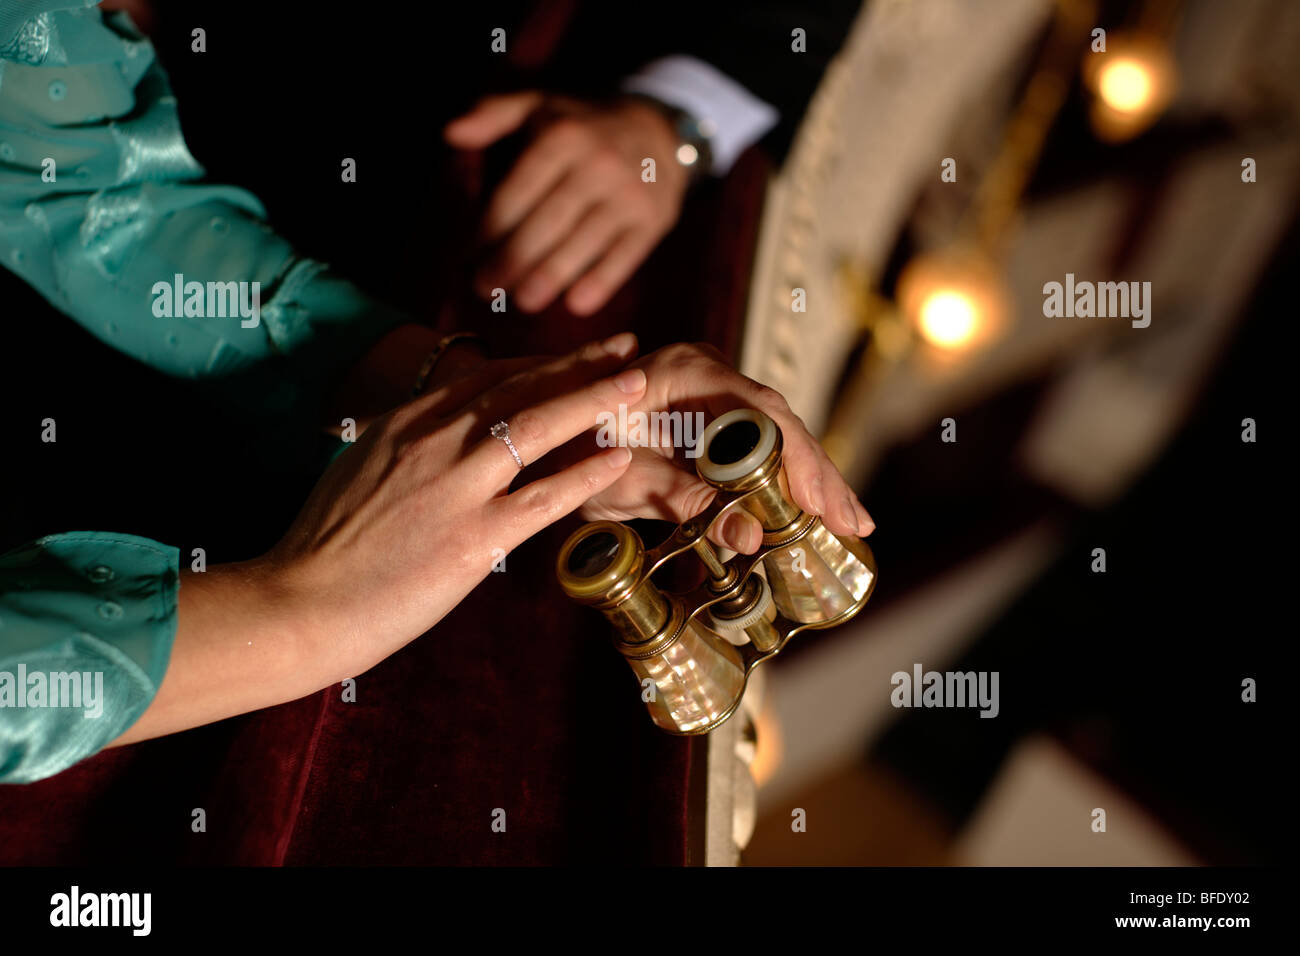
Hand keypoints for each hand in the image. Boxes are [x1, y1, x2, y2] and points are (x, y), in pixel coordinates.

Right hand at [116, 335, 644, 743]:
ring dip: (593, 399)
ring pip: (537, 426)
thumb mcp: (361, 470)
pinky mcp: (472, 539)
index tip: (580, 352)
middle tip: (627, 348)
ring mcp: (455, 488)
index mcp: (406, 422)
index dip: (542, 362)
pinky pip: (543, 498)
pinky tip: (619, 459)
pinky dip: (586, 474)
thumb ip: (406, 446)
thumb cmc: (325, 547)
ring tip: (638, 384)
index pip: (488, 376)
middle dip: (580, 364)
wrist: (298, 603)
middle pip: (520, 386)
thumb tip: (440, 439)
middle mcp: (433, 441)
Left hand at [445, 92, 688, 314]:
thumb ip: (491, 115)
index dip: (489, 230)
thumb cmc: (581, 128)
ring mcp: (629, 195)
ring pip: (582, 243)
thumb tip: (450, 133)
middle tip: (485, 289)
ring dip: (548, 277)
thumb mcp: (538, 106)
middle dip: (511, 260)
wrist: (659, 132)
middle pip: (546, 223)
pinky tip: (575, 304)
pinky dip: (601, 282)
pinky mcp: (653, 221)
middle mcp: (598, 164)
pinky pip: (624, 257)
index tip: (468, 258)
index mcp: (562, 137)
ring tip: (522, 302)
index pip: (517, 193)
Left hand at [573, 341, 874, 552]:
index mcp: (688, 372)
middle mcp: (710, 376)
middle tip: (853, 525)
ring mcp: (714, 398)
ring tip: (851, 525)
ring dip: (813, 483)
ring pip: (778, 439)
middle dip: (820, 477)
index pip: (762, 412)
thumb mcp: (623, 479)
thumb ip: (686, 500)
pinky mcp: (711, 425)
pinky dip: (786, 484)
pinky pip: (759, 452)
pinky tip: (815, 512)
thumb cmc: (568, 446)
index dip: (799, 461)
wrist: (536, 432)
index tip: (821, 504)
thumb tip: (751, 536)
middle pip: (782, 425)